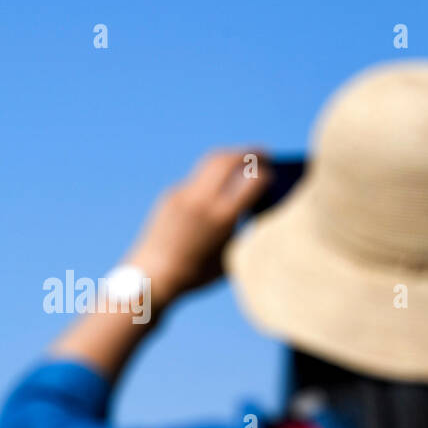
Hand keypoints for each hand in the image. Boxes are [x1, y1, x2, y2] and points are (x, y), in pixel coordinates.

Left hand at [126, 149, 268, 304]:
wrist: (153, 274)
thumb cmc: (198, 273)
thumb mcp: (232, 254)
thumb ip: (244, 229)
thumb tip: (257, 206)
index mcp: (222, 217)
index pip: (253, 180)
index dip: (267, 175)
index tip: (274, 174)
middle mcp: (202, 200)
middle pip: (229, 160)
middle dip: (249, 154)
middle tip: (264, 154)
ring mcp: (183, 194)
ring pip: (210, 163)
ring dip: (230, 159)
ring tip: (243, 161)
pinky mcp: (170, 195)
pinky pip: (196, 179)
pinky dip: (212, 176)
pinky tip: (219, 185)